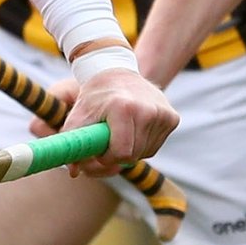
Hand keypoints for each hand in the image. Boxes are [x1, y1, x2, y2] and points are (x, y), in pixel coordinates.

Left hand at [55, 66, 178, 176]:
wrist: (116, 72)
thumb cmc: (95, 97)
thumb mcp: (78, 116)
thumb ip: (72, 142)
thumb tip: (73, 172)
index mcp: (124, 108)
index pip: (121, 153)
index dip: (107, 157)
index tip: (100, 149)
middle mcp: (148, 110)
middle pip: (133, 155)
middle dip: (117, 155)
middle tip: (108, 140)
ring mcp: (163, 113)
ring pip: (145, 152)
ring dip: (131, 149)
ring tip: (120, 130)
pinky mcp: (172, 117)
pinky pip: (155, 146)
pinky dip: (143, 143)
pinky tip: (134, 127)